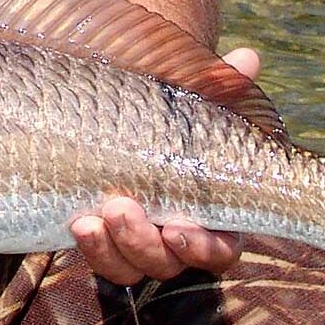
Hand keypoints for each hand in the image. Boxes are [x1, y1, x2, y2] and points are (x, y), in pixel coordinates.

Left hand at [69, 46, 259, 285]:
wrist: (124, 113)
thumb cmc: (172, 111)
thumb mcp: (191, 96)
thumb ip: (219, 85)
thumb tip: (248, 58)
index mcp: (212, 213)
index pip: (219, 250)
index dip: (201, 247)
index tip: (177, 228)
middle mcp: (176, 236)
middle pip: (167, 263)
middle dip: (142, 243)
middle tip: (119, 208)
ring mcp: (138, 240)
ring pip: (130, 267)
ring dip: (109, 250)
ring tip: (88, 220)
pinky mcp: (104, 237)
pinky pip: (101, 256)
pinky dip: (91, 246)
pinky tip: (75, 220)